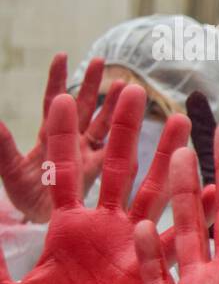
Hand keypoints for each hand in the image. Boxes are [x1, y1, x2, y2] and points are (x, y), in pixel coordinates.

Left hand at [0, 53, 123, 221]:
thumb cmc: (23, 199)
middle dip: (91, 84)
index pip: (53, 102)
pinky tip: (140, 124)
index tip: (63, 56)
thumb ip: (3, 149)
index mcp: (48, 138)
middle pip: (82, 107)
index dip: (57, 79)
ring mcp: (88, 156)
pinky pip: (119, 153)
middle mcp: (70, 143)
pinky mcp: (102, 172)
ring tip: (127, 85)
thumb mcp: (10, 173)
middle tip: (100, 60)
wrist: (41, 227)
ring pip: (104, 125)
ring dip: (114, 106)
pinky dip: (129, 139)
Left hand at [0, 85, 190, 283]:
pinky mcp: (153, 270)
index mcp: (68, 228)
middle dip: (124, 129)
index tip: (66, 96)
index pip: (63, 171)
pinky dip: (195, 214)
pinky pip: (177, 237)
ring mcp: (132, 246)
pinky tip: (211, 188)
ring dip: (169, 157)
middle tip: (133, 90)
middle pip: (115, 168)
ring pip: (153, 192)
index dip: (63, 135)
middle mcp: (104, 229)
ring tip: (184, 121)